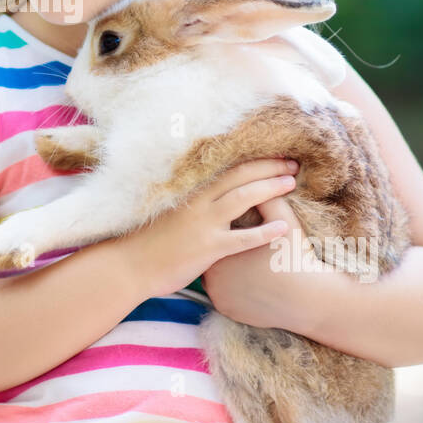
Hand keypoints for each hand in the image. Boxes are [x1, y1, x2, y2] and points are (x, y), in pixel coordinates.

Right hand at [120, 158, 298, 301]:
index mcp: (190, 192)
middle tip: (293, 163)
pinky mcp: (208, 248)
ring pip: (244, 198)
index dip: (254, 160)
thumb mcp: (167, 214)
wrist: (128, 266)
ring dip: (271, 188)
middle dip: (269, 167)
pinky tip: (285, 228)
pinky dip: (265, 232)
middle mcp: (198, 202)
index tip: (275, 155)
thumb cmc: (146, 242)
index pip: (227, 168)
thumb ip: (190, 204)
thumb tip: (210, 198)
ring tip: (292, 183)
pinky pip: (243, 238)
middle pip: (240, 176)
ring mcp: (204, 224)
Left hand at [201, 193, 331, 330]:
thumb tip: (258, 176)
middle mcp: (211, 273)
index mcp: (220, 245)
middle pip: (209, 253)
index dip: (228, 225)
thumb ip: (266, 196)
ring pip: (214, 276)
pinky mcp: (226, 311)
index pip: (214, 229)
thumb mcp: (283, 220)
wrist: (310, 301)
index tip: (240, 224)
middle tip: (245, 247)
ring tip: (248, 264)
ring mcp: (217, 296)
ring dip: (226, 268)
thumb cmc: (295, 257)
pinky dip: (233, 288)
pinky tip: (250, 283)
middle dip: (223, 245)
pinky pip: (224, 295)